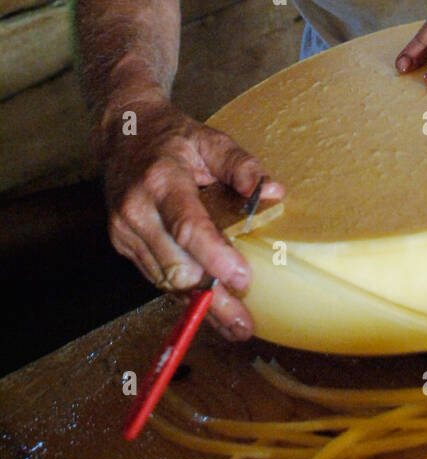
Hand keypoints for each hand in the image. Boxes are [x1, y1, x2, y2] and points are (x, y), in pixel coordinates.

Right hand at [99, 98, 283, 340]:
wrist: (122, 134)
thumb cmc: (172, 138)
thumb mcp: (210, 139)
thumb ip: (242, 165)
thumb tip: (272, 191)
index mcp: (161, 180)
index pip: (188, 227)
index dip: (216, 257)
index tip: (242, 280)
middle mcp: (137, 210)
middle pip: (177, 267)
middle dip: (212, 299)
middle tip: (244, 323)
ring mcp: (125, 231)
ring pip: (165, 280)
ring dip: (199, 305)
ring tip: (233, 324)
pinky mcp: (123, 244)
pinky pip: (156, 276)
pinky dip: (183, 292)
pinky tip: (209, 308)